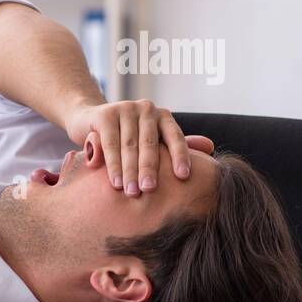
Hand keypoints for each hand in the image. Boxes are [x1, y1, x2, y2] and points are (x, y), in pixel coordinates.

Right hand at [65, 99, 213, 194]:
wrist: (91, 120)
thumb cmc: (128, 137)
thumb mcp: (152, 140)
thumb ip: (176, 145)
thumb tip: (210, 146)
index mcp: (163, 116)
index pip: (175, 136)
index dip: (180, 156)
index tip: (183, 177)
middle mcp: (147, 109)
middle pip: (150, 143)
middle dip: (150, 169)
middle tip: (149, 191)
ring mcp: (125, 108)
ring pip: (129, 145)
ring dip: (129, 171)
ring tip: (131, 193)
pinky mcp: (105, 115)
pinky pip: (110, 143)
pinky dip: (112, 164)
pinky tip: (114, 182)